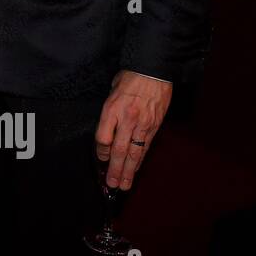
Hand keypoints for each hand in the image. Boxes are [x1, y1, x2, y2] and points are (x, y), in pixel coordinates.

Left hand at [94, 70, 172, 190]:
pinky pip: (146, 146)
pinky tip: (136, 169)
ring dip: (129, 171)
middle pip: (119, 150)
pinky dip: (140, 160)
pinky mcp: (154, 126)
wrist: (153, 70)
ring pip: (134, 153)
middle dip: (115, 169)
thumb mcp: (111, 92)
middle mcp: (127, 119)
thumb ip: (108, 114)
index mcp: (112, 109)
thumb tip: (106, 135)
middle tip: (112, 184)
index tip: (101, 159)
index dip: (101, 151)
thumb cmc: (130, 79)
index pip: (103, 137)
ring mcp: (143, 124)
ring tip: (124, 185)